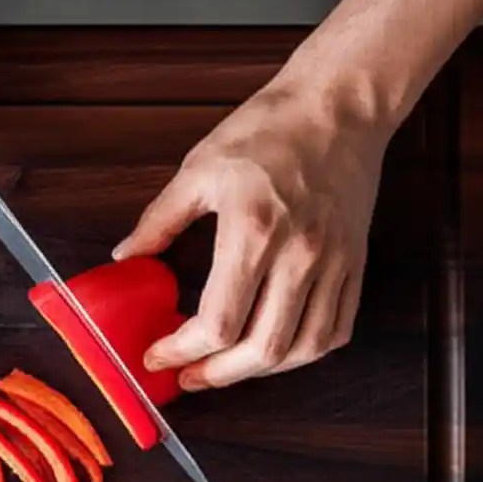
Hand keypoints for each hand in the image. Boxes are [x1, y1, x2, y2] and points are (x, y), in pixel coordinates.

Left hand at [112, 78, 388, 390]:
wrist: (339, 106)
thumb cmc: (270, 128)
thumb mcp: (200, 168)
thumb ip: (160, 220)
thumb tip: (128, 256)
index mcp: (253, 229)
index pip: (218, 322)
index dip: (182, 350)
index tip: (159, 354)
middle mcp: (299, 254)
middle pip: (262, 348)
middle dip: (217, 374)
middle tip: (188, 376)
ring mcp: (333, 262)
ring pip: (302, 349)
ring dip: (260, 372)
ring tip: (227, 369)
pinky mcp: (354, 262)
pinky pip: (337, 329)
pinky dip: (305, 353)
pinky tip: (277, 350)